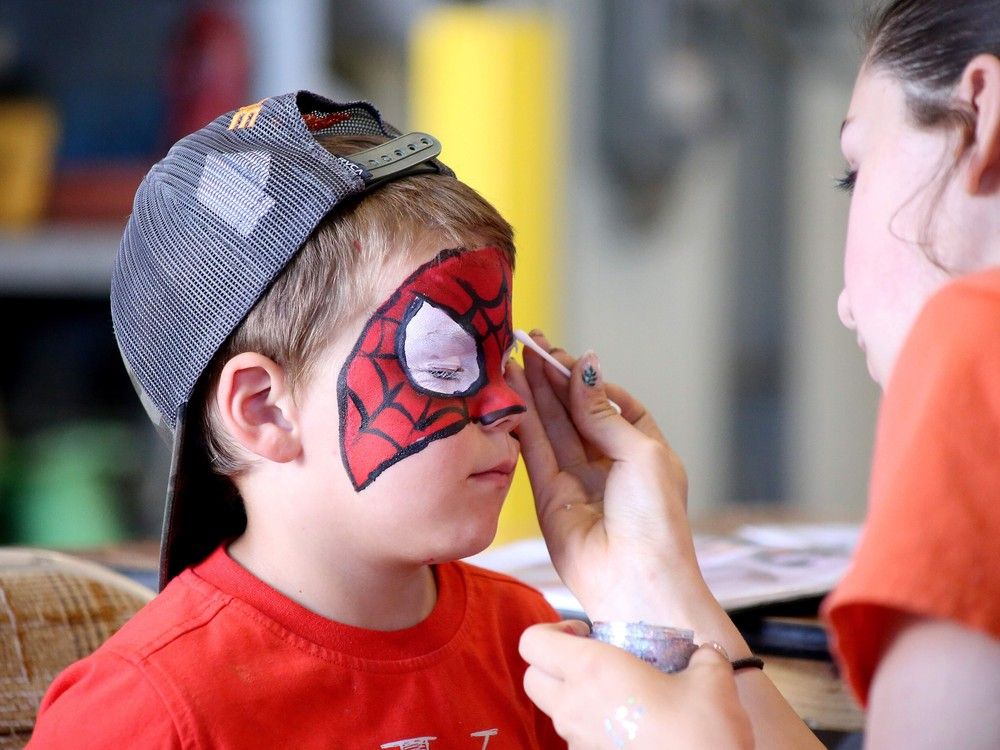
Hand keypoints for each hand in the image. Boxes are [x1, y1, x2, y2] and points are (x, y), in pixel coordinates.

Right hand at [505, 332, 707, 623]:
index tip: (569, 358)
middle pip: (577, 411)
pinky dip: (524, 421)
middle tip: (531, 343)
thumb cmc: (656, 521)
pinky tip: (513, 392)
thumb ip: (604, 412)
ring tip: (515, 358)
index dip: (590, 381)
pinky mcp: (550, 497)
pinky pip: (535, 450)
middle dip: (555, 378)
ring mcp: (579, 480)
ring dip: (535, 392)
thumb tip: (585, 370)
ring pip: (552, 426)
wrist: (636, 580)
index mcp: (643, 452)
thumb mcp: (640, 453)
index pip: (613, 404)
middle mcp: (610, 464)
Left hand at [519, 621, 753, 749]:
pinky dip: (593, 727)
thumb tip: (704, 654)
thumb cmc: (702, 733)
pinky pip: (578, 739)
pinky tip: (631, 727)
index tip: (587, 632)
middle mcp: (574, 706)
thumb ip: (702, 657)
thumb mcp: (711, 679)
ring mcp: (578, 742)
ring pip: (554, 712)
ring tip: (618, 695)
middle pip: (533, 678)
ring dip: (573, 697)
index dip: (553, 629)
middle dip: (553, 663)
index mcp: (591, 670)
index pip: (532, 641)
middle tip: (593, 659)